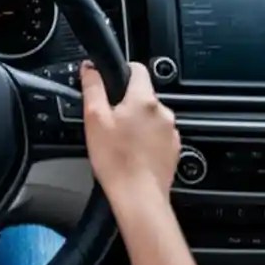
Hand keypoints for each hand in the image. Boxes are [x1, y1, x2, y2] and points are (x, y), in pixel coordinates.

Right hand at [81, 61, 179, 200]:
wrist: (138, 197)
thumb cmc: (115, 161)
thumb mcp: (94, 118)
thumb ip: (93, 87)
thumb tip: (91, 68)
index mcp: (144, 100)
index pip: (137, 69)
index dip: (121, 72)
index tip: (111, 85)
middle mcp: (163, 112)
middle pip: (142, 96)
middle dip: (126, 104)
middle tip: (108, 122)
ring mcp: (170, 131)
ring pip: (150, 117)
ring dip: (137, 123)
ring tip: (119, 142)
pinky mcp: (173, 149)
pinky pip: (157, 135)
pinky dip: (146, 140)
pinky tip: (132, 154)